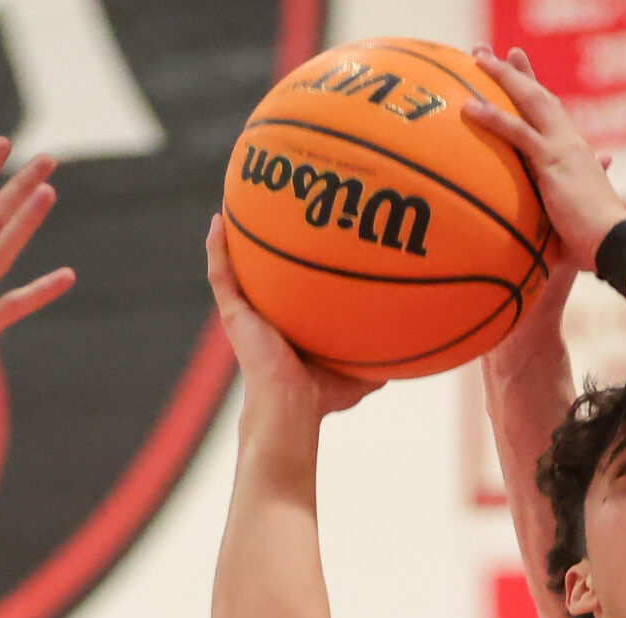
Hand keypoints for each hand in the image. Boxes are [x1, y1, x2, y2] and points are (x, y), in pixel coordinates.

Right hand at [205, 214, 380, 415]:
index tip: (310, 240)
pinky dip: (217, 247)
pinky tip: (218, 219)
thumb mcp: (358, 376)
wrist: (291, 405)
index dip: (296, 269)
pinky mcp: (232, 314)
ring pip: (235, 268)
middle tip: (274, 210)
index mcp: (289, 327)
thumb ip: (378, 360)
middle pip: (263, 275)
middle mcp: (266, 317)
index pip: (292, 292)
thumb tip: (409, 350)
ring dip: (233, 238)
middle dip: (264, 246)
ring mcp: (246, 314)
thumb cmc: (321, 397)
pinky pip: (220, 274)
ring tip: (236, 203)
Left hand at [464, 47, 625, 271]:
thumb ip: (559, 212)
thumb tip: (551, 225)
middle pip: (539, 97)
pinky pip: (517, 133)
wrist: (613, 245)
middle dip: (515, 73)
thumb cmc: (594, 244)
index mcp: (576, 155)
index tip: (519, 68)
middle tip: (489, 53)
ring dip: (502, 77)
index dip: (535, 90)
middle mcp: (570, 144)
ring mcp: (562, 149)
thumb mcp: (574, 220)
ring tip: (475, 58)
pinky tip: (468, 108)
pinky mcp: (552, 162)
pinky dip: (493, 118)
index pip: (552, 114)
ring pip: (529, 102)